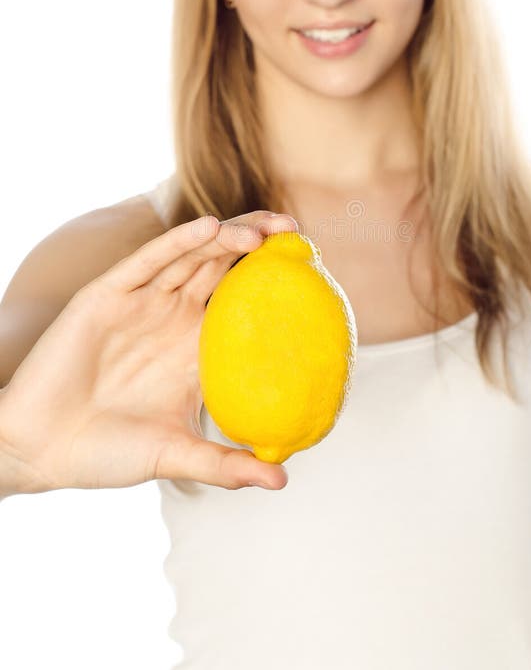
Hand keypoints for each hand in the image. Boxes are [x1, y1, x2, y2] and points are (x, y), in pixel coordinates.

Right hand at [0, 210, 298, 494]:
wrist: (40, 449)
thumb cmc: (107, 453)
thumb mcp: (175, 454)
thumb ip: (226, 465)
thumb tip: (282, 479)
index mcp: (193, 344)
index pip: (240, 298)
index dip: (271, 278)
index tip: (311, 267)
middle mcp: (171, 315)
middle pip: (221, 265)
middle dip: (258, 243)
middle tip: (295, 232)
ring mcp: (140, 302)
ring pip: (190, 255)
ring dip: (226, 238)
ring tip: (262, 231)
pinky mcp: (106, 296)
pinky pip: (147, 262)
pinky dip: (178, 243)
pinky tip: (209, 229)